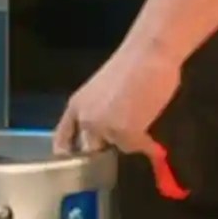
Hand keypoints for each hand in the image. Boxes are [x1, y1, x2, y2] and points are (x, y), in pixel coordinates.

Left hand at [52, 40, 181, 157]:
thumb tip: (107, 134)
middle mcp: (86, 119)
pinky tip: (154, 147)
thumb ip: (99, 113)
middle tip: (121, 142)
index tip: (72, 164)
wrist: (148, 53)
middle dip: (104, 149)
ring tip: (142, 127)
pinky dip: (149, 148)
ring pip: (119, 148)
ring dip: (130, 141)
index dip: (67, 153)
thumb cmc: (131, 66)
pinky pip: (137, 147)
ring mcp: (104, 128)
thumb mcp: (102, 92)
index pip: (62, 138)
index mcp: (76, 106)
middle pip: (90, 150)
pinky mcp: (126, 133)